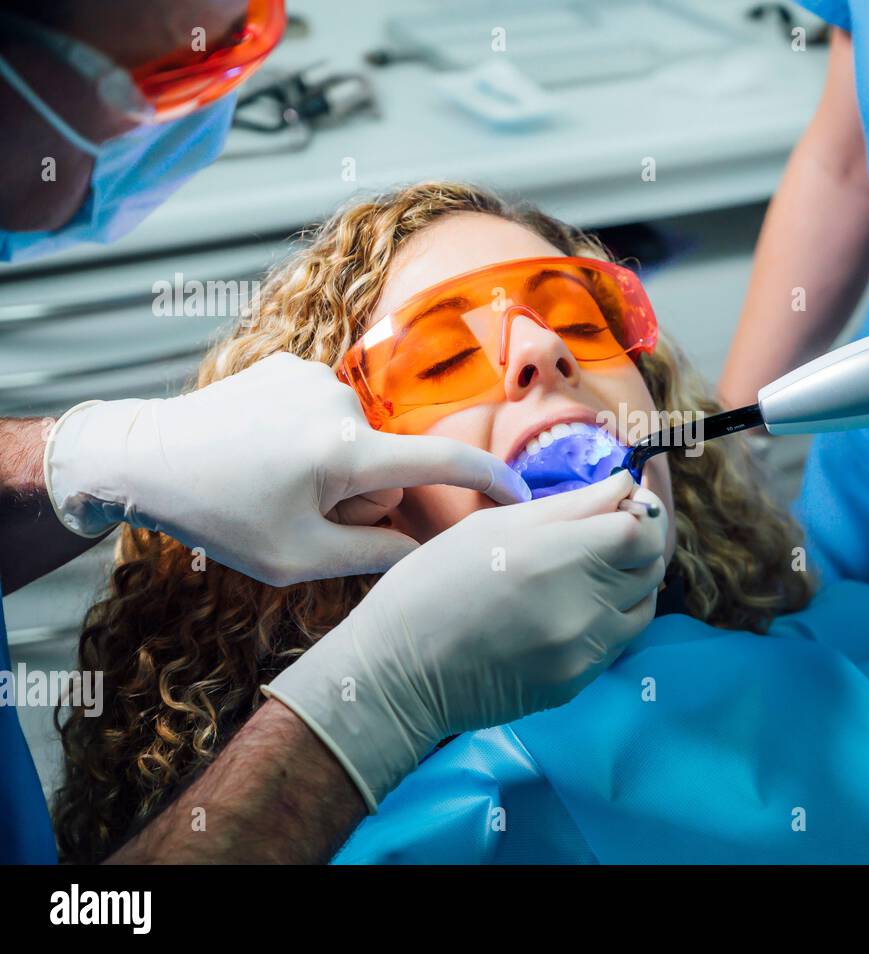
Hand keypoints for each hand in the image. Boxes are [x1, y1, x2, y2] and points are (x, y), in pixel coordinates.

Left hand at [43, 352, 529, 584]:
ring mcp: (314, 377)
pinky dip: (311, 436)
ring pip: (358, 438)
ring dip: (335, 466)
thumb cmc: (219, 516)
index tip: (522, 494)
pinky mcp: (292, 363)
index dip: (490, 480)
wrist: (143, 456)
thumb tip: (429, 556)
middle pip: (389, 462)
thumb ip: (374, 558)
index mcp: (344, 453)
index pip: (441, 462)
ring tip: (274, 481)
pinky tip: (264, 447)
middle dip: (364, 495)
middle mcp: (338, 403)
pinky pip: (329, 410)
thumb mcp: (296, 559)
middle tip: (304, 516)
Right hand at [263, 470, 666, 809]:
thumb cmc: (432, 586)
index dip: (642, 513)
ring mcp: (582, 652)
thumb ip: (571, 506)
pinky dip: (610, 619)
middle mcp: (579, 608)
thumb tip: (625, 486)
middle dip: (638, 543)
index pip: (641, 531)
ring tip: (589, 572)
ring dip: (629, 583)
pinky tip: (571, 608)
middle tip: (607, 533)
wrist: (397, 674)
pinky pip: (617, 642)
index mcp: (554, 557)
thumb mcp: (494, 527)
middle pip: (649, 566)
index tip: (626, 504)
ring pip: (642, 606)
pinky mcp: (577, 683)